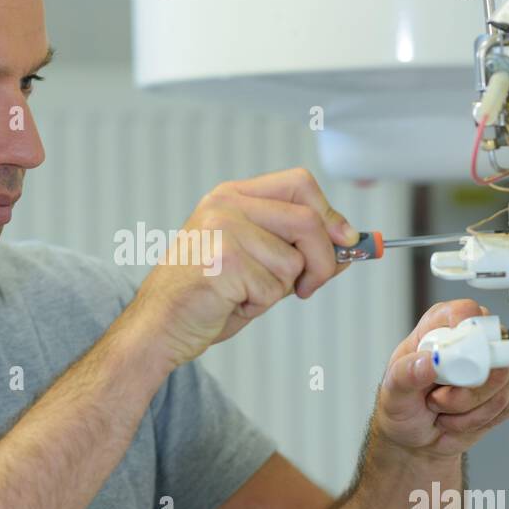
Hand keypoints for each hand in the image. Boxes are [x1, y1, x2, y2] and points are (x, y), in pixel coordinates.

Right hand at [126, 167, 358, 368]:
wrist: (158, 325)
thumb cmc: (205, 296)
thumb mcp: (257, 264)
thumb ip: (298, 250)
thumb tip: (350, 245)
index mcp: (232, 196)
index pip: (299, 183)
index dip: (330, 213)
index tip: (344, 240)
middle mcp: (226, 205)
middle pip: (307, 220)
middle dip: (322, 259)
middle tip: (307, 287)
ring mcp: (222, 230)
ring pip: (293, 260)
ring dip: (279, 289)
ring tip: (243, 293)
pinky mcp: (223, 261)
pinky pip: (272, 287)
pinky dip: (259, 304)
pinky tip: (230, 302)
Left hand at [374, 299, 508, 458]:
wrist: (415, 434)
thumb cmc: (402, 405)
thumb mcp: (393, 391)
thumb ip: (406, 374)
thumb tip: (428, 361)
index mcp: (438, 326)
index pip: (466, 312)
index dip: (468, 335)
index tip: (458, 363)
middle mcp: (469, 339)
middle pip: (494, 351)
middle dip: (467, 388)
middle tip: (438, 399)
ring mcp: (491, 363)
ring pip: (504, 384)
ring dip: (471, 408)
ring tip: (445, 407)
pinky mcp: (507, 387)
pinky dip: (483, 418)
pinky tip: (461, 417)